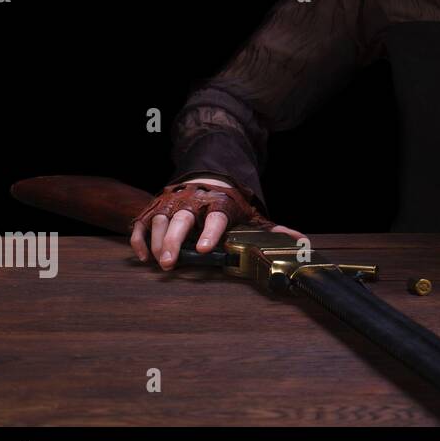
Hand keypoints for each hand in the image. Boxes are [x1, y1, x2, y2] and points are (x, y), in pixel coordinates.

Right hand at [129, 178, 306, 270]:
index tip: (203, 249)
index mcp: (220, 203)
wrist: (208, 178)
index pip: (216, 218)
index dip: (210, 233)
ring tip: (160, 261)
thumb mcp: (250, 215)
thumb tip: (299, 240)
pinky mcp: (155, 208)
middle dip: (174, 240)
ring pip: (159, 220)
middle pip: (182, 219)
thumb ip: (271, 230)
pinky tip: (144, 256)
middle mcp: (193, 201)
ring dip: (157, 241)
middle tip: (171, 262)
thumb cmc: (229, 205)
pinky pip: (142, 222)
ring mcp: (172, 203)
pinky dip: (140, 239)